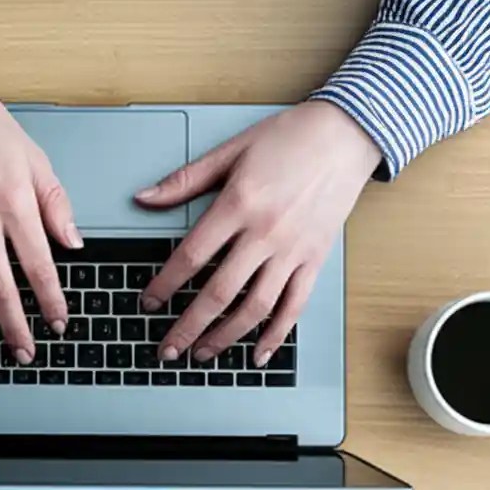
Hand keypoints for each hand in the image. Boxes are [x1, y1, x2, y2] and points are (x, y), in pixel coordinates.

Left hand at [135, 101, 380, 366]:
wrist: (346, 134)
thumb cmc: (288, 139)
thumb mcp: (230, 151)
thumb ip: (184, 180)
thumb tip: (143, 198)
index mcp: (238, 204)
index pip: (191, 256)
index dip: (165, 284)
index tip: (148, 303)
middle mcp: (265, 232)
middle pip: (219, 292)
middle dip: (188, 327)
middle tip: (168, 349)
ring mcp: (293, 250)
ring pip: (255, 307)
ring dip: (226, 337)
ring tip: (203, 354)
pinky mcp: (315, 259)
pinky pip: (294, 305)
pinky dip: (276, 335)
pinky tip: (258, 355)